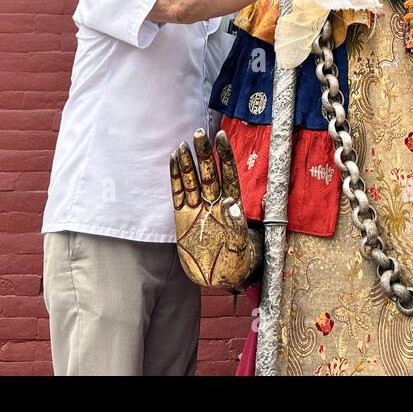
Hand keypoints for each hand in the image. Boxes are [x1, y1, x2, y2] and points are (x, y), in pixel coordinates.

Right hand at [171, 129, 260, 290]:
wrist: (217, 278)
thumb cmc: (235, 263)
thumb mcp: (239, 249)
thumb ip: (235, 227)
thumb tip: (230, 204)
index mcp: (231, 206)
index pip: (228, 174)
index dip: (224, 155)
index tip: (221, 136)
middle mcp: (214, 203)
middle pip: (209, 173)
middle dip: (204, 154)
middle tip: (199, 133)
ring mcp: (198, 208)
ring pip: (192, 180)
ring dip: (188, 163)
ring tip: (183, 144)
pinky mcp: (183, 217)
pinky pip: (178, 193)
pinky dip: (175, 177)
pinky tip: (174, 161)